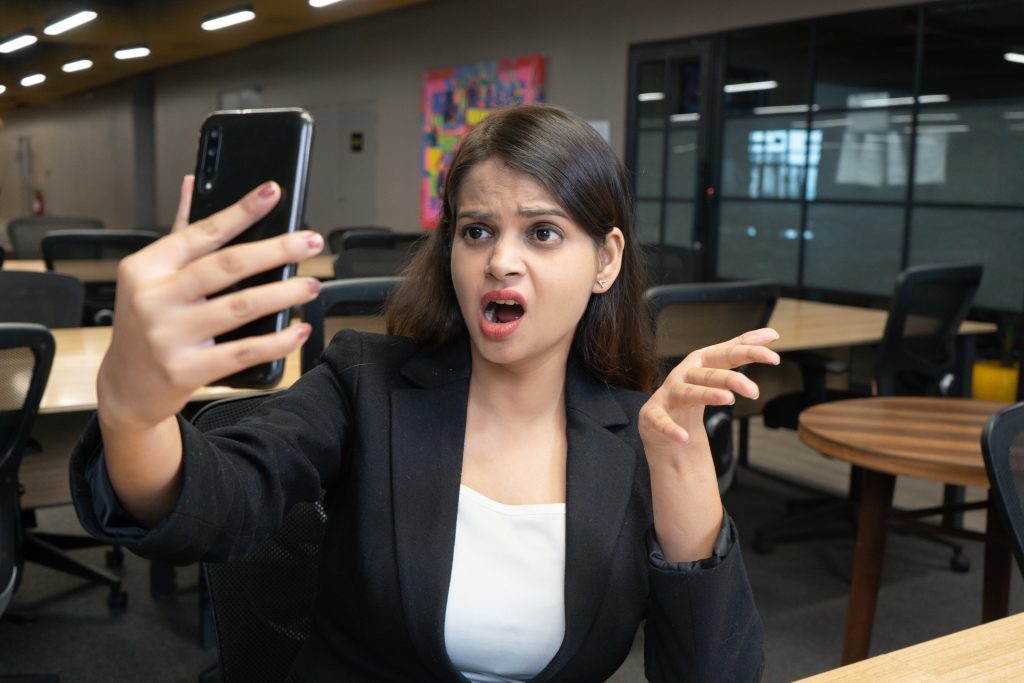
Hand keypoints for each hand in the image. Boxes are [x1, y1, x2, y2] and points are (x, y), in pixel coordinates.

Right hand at [97, 176, 323, 430]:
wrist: (125, 387)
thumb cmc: (144, 324)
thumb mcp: (150, 277)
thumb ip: (179, 232)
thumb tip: (192, 182)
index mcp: (146, 268)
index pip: (202, 232)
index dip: (241, 211)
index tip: (272, 192)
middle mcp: (154, 299)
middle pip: (228, 266)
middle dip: (277, 251)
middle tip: (311, 242)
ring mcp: (169, 335)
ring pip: (242, 307)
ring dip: (284, 294)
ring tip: (310, 285)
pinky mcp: (186, 369)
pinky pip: (244, 351)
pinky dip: (278, 341)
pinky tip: (298, 330)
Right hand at [638, 328, 780, 462]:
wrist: (662, 418)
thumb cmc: (694, 389)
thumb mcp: (718, 368)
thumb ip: (741, 349)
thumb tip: (772, 333)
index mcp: (700, 361)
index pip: (726, 353)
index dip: (749, 353)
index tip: (774, 358)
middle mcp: (683, 375)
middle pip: (707, 373)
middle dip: (730, 379)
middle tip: (753, 390)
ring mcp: (668, 394)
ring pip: (688, 393)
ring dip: (706, 394)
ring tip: (727, 399)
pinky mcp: (653, 414)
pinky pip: (660, 420)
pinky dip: (670, 428)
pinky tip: (683, 437)